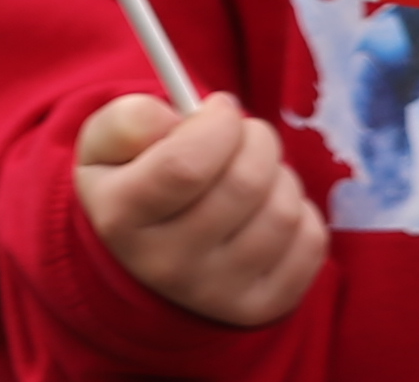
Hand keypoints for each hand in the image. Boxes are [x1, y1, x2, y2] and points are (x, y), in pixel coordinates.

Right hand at [74, 92, 326, 326]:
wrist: (144, 261)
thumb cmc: (136, 184)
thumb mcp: (108, 145)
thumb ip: (129, 120)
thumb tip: (172, 119)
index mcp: (121, 220)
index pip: (187, 164)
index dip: (217, 122)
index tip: (217, 111)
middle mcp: (165, 267)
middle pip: (246, 183)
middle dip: (255, 140)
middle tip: (240, 139)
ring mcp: (214, 294)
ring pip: (283, 211)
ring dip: (278, 177)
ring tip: (251, 179)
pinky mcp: (261, 306)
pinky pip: (311, 241)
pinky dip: (300, 214)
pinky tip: (265, 213)